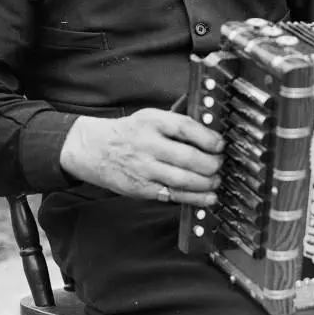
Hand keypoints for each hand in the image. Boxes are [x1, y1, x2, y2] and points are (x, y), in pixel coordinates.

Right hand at [59, 109, 223, 206]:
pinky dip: (194, 198)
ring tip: (216, 181)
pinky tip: (207, 197)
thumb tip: (209, 129)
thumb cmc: (128, 132)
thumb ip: (176, 122)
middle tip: (220, 164)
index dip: (207, 137)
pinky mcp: (141, 188)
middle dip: (212, 164)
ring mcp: (143, 168)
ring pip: (183, 179)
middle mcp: (147, 144)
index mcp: (151, 121)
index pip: (185, 127)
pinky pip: (173, 195)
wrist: (93, 149)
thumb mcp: (149, 116)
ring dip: (206, 183)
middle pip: (188, 157)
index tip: (220, 144)